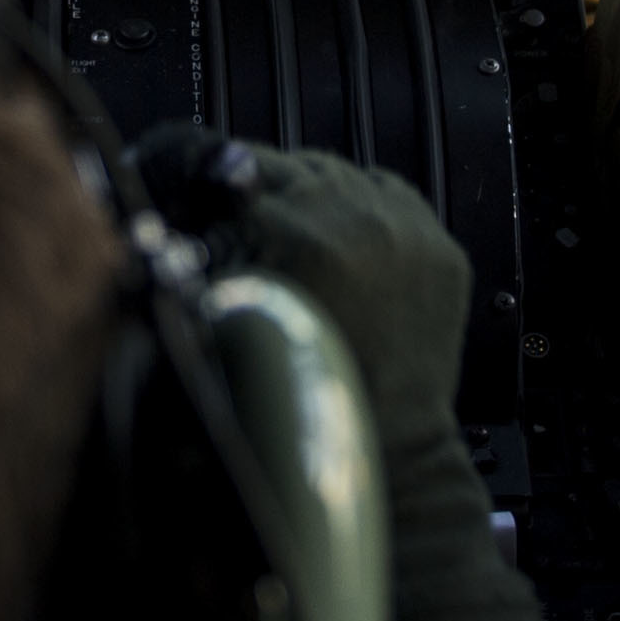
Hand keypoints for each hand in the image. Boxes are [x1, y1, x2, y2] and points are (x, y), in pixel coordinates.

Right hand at [132, 129, 538, 620]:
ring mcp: (411, 231)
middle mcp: (363, 219)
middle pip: (292, 167)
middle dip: (260, 192)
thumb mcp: (231, 320)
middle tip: (239, 222)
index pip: (238, 166)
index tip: (193, 184)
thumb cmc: (304, 409)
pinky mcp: (441, 250)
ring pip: (343, 176)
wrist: (389, 454)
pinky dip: (364, 217)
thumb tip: (178, 213)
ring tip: (294, 242)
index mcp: (304, 235)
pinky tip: (344, 248)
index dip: (206, 177)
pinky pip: (391, 202)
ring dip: (313, 200)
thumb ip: (204, 257)